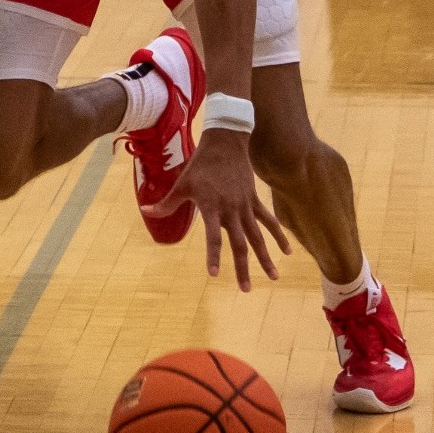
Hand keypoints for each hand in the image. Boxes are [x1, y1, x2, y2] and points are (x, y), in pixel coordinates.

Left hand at [144, 131, 291, 290]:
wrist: (225, 142)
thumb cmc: (200, 164)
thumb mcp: (182, 183)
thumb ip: (167, 203)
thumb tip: (146, 211)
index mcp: (212, 207)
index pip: (213, 237)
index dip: (213, 255)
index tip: (213, 273)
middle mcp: (231, 209)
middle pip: (240, 244)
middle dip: (243, 268)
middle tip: (245, 289)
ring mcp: (246, 206)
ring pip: (258, 237)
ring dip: (266, 258)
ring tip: (274, 277)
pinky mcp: (254, 201)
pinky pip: (269, 221)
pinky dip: (278, 236)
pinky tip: (287, 252)